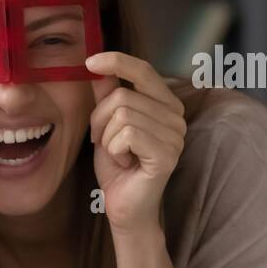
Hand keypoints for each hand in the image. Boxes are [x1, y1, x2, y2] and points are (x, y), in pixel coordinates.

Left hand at [85, 52, 187, 236]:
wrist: (123, 206)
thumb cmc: (117, 167)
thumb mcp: (106, 125)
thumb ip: (106, 96)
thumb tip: (98, 66)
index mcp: (166, 105)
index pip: (144, 71)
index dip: (117, 61)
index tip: (89, 61)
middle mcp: (176, 117)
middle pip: (123, 95)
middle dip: (100, 119)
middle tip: (102, 141)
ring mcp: (175, 136)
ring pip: (122, 115)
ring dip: (106, 138)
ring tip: (117, 154)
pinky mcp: (167, 154)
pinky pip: (127, 135)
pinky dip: (114, 149)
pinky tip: (124, 163)